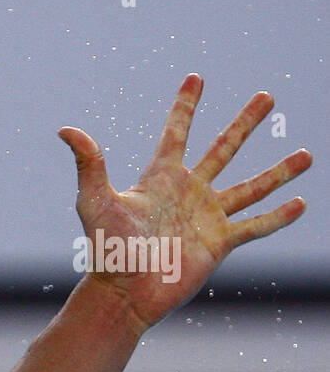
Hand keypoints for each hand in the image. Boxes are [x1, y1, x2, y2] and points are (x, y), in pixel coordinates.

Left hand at [59, 74, 310, 331]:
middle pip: (223, 149)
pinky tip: (300, 203)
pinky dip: (278, 216)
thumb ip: (89, 163)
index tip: (196, 78)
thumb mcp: (95, 201)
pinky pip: (255, 226)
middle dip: (245, 123)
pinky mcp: (219, 244)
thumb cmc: (106, 248)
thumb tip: (66, 129)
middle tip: (267, 97)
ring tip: (307, 154)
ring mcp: (206, 217)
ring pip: (251, 187)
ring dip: (278, 171)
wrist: (124, 293)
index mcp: (160, 178)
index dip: (185, 106)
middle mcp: (187, 193)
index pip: (176, 133)